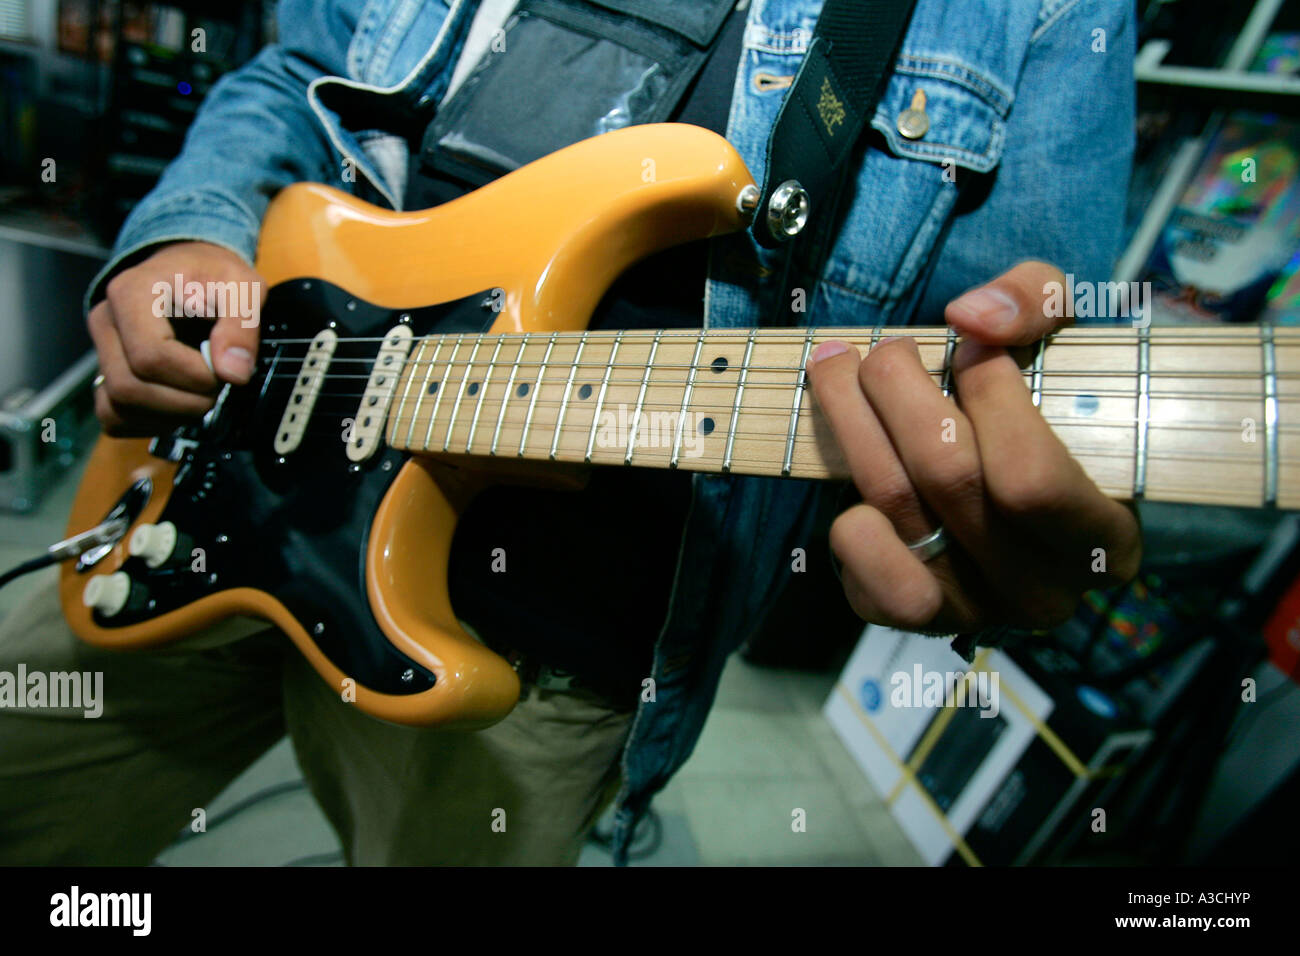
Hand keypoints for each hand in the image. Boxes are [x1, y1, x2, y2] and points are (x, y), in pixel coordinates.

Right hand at [89, 241, 263, 435]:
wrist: (189, 269)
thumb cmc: (213, 276)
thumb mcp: (241, 287)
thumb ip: (242, 325)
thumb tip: (234, 372)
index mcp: (132, 294)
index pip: (150, 356)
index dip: (194, 377)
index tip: (226, 372)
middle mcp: (106, 322)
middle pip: (129, 387)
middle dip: (184, 401)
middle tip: (217, 387)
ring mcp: (101, 350)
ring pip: (117, 407)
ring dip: (168, 416)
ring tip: (200, 395)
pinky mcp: (105, 372)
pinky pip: (114, 416)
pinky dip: (149, 423)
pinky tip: (179, 406)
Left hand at [806, 261, 1140, 632]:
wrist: (1011, 479)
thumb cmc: (1048, 409)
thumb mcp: (1065, 339)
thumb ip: (1034, 303)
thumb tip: (973, 318)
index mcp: (1105, 539)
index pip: (1030, 478)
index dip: (990, 397)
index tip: (972, 349)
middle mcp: (1044, 592)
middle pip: (948, 479)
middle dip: (900, 390)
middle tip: (886, 350)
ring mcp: (977, 611)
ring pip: (895, 505)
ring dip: (851, 421)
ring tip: (835, 368)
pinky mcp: (915, 619)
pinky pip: (868, 577)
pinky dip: (850, 521)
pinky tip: (850, 469)